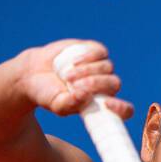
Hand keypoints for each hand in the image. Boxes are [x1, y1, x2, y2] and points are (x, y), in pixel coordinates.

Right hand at [18, 39, 134, 119]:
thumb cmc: (48, 94)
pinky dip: (87, 57)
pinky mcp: (95, 51)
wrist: (35, 73)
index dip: (122, 108)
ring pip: (107, 67)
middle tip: (74, 85)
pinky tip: (73, 62)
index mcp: (102, 105)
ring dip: (87, 71)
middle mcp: (105, 86)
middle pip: (114, 83)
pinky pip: (100, 52)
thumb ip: (70, 104)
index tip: (108, 105)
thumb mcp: (57, 104)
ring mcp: (102, 68)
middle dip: (96, 84)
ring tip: (67, 76)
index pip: (125, 110)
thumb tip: (85, 96)